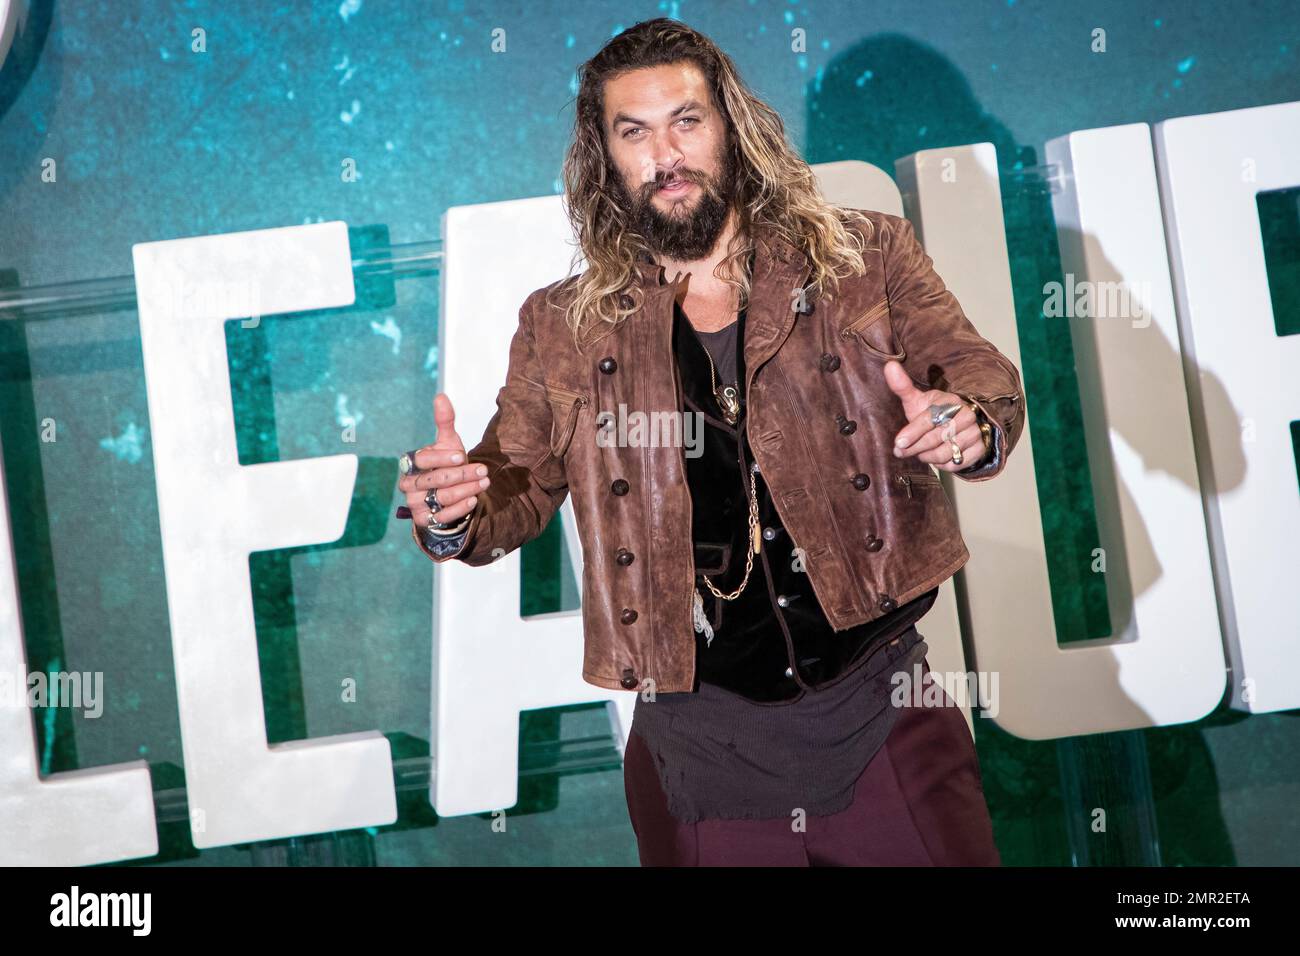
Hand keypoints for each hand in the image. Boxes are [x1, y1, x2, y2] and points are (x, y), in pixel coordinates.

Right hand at [397, 393, 488, 527]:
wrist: (450, 493)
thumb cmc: (448, 465)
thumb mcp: (448, 444)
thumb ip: (445, 422)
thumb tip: (441, 396)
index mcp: (412, 463)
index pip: (422, 459)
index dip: (441, 458)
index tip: (461, 456)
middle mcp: (409, 484)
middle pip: (433, 480)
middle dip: (460, 475)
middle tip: (483, 470)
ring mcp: (415, 504)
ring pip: (439, 498)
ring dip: (464, 490)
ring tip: (484, 482)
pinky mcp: (424, 521)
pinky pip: (441, 516)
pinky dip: (459, 509)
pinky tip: (473, 500)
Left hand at [884, 360, 987, 471]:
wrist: (961, 423)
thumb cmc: (933, 412)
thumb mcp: (917, 400)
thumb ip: (902, 386)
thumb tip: (889, 366)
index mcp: (950, 402)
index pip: (930, 419)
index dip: (913, 432)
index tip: (899, 443)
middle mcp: (966, 416)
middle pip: (935, 439)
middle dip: (914, 448)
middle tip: (901, 451)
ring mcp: (975, 433)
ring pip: (945, 454)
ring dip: (927, 457)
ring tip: (921, 451)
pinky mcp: (980, 449)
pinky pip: (955, 465)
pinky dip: (942, 465)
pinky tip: (937, 457)